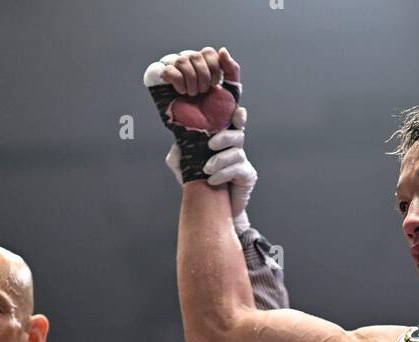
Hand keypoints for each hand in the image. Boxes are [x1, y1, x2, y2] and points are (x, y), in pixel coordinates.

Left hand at [145, 45, 251, 219]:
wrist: (212, 210)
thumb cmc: (198, 181)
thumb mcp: (182, 160)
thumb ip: (179, 144)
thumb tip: (170, 132)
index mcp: (219, 127)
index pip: (226, 97)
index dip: (229, 74)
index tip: (224, 54)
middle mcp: (233, 138)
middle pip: (238, 118)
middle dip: (233, 118)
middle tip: (226, 124)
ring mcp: (242, 155)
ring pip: (235, 144)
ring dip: (219, 155)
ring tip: (206, 167)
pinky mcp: (247, 174)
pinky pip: (237, 166)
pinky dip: (222, 173)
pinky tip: (210, 180)